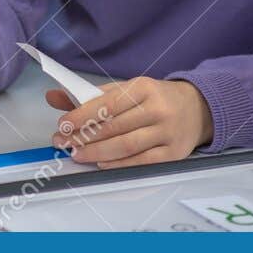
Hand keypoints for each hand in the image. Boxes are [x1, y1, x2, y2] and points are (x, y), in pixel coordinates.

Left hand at [48, 77, 213, 167]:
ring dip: (97, 153)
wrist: (198, 108)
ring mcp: (168, 133)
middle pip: (115, 127)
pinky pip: (142, 161)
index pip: (107, 104)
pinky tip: (101, 163)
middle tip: (63, 143)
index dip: (82, 116)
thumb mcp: (126, 89)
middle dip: (84, 137)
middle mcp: (157, 109)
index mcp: (143, 88)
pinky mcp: (175, 153)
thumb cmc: (154, 98)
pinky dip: (119, 164)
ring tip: (77, 154)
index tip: (62, 125)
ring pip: (127, 146)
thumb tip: (54, 96)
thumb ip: (90, 95)